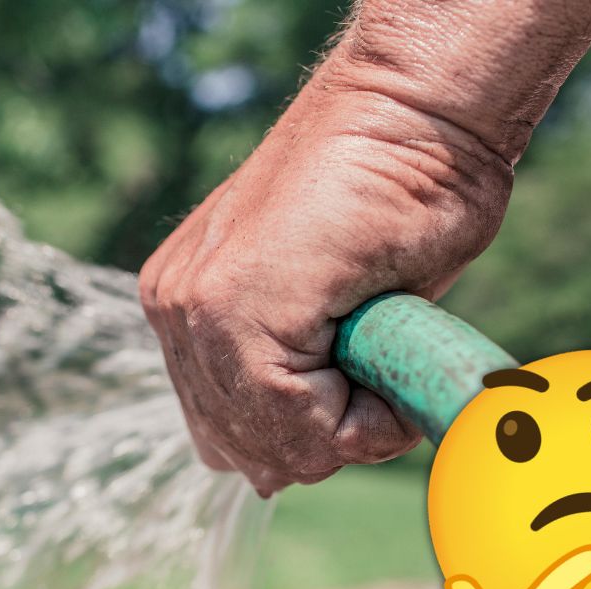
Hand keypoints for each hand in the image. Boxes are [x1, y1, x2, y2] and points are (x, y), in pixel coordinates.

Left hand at [138, 48, 514, 494]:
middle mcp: (176, 311)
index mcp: (188, 310)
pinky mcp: (229, 306)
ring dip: (348, 426)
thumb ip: (293, 379)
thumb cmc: (397, 200)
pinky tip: (386, 351)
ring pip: (273, 446)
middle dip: (323, 438)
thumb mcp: (333, 312)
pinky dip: (365, 418)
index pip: (229, 435)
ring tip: (383, 352)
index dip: (310, 435)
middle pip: (244, 452)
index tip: (364, 382)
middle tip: (377, 370)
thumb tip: (273, 471)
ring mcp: (193, 307)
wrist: (415, 116)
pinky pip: (298, 422)